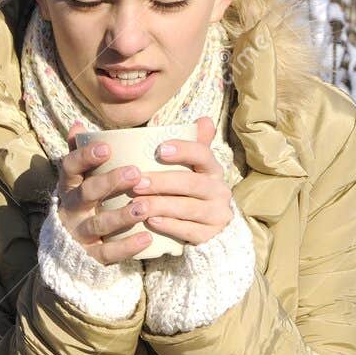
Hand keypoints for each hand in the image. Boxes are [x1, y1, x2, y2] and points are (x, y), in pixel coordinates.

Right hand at [54, 118, 153, 263]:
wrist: (70, 249)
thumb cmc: (86, 203)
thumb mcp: (81, 179)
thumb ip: (84, 153)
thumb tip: (79, 124)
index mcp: (69, 186)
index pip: (70, 168)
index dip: (85, 157)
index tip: (107, 147)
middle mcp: (71, 209)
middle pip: (85, 194)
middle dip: (109, 183)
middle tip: (135, 172)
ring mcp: (78, 233)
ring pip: (97, 225)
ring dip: (120, 216)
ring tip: (143, 208)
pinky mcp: (89, 256)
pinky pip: (106, 253)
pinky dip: (126, 247)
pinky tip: (147, 239)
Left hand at [129, 115, 233, 245]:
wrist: (206, 227)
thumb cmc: (189, 191)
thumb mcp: (192, 169)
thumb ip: (193, 145)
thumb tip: (203, 119)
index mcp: (213, 169)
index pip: (203, 155)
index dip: (184, 150)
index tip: (160, 149)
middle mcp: (219, 190)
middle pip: (192, 183)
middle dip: (162, 182)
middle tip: (136, 182)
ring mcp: (217, 214)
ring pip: (188, 208)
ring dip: (161, 205)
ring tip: (137, 205)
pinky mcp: (210, 235)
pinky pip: (189, 231)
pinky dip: (169, 226)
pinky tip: (151, 222)